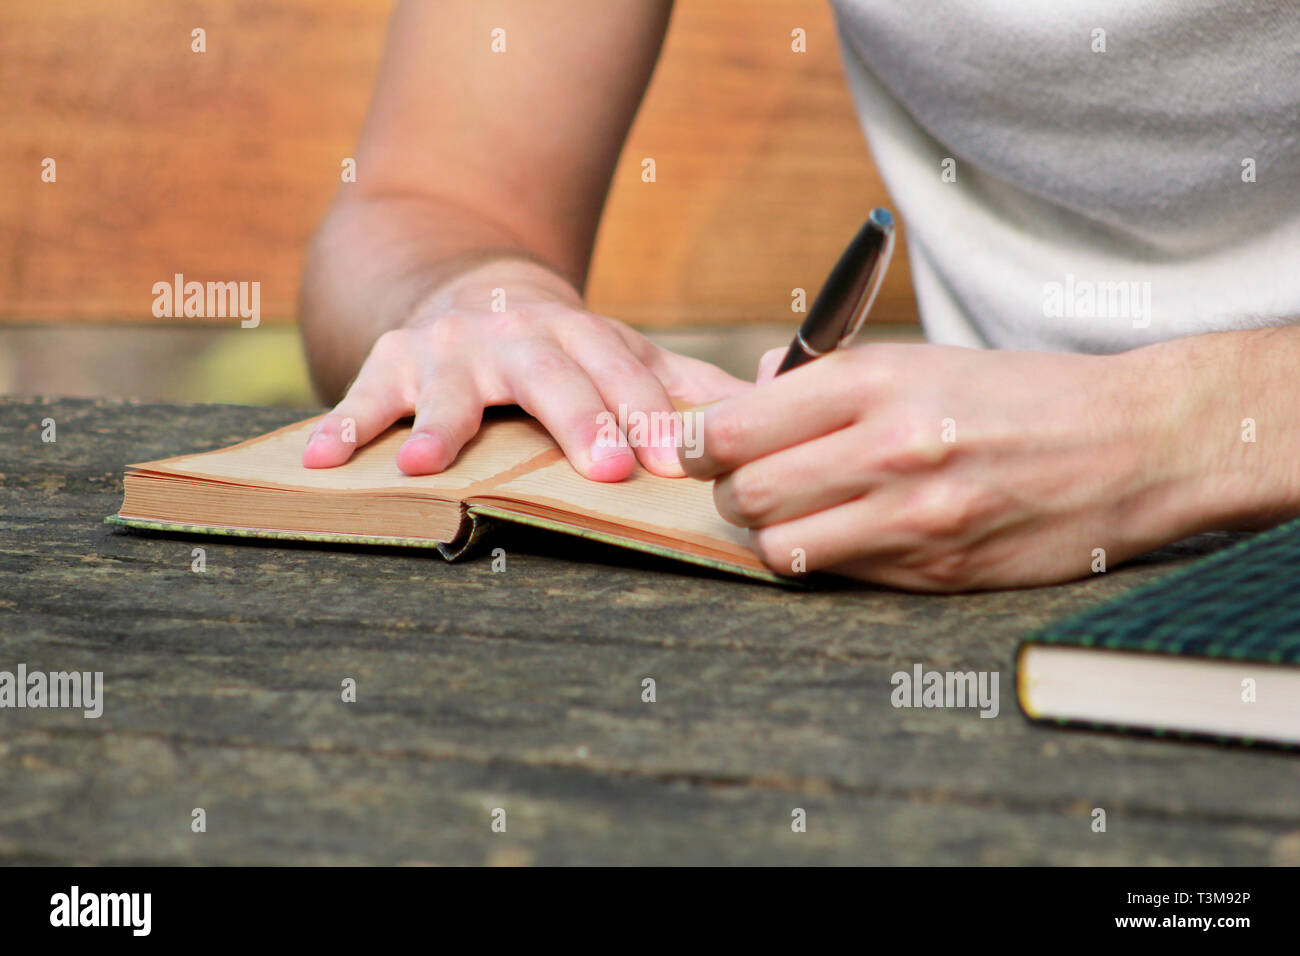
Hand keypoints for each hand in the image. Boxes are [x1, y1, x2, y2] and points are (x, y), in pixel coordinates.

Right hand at [302, 265, 746, 480]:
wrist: (474, 291)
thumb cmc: (567, 350)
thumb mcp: (625, 356)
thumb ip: (688, 388)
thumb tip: (782, 407)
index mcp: (587, 339)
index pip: (625, 376)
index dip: (648, 415)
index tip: (672, 461)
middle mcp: (520, 339)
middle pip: (552, 379)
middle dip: (577, 419)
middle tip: (602, 466)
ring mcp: (451, 351)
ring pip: (450, 389)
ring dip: (440, 425)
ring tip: (427, 467)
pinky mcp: (391, 364)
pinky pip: (362, 397)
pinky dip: (343, 429)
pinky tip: (321, 463)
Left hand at [682, 340, 1230, 590]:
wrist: (1133, 443)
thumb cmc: (1017, 395)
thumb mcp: (921, 359)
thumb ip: (825, 378)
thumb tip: (744, 395)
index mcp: (877, 381)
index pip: (735, 427)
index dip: (692, 443)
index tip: (688, 447)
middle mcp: (889, 449)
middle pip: (745, 493)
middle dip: (728, 491)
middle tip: (744, 481)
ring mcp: (914, 518)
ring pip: (780, 547)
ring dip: (769, 534)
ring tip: (791, 513)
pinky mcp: (937, 572)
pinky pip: (840, 575)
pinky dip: (825, 557)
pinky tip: (846, 533)